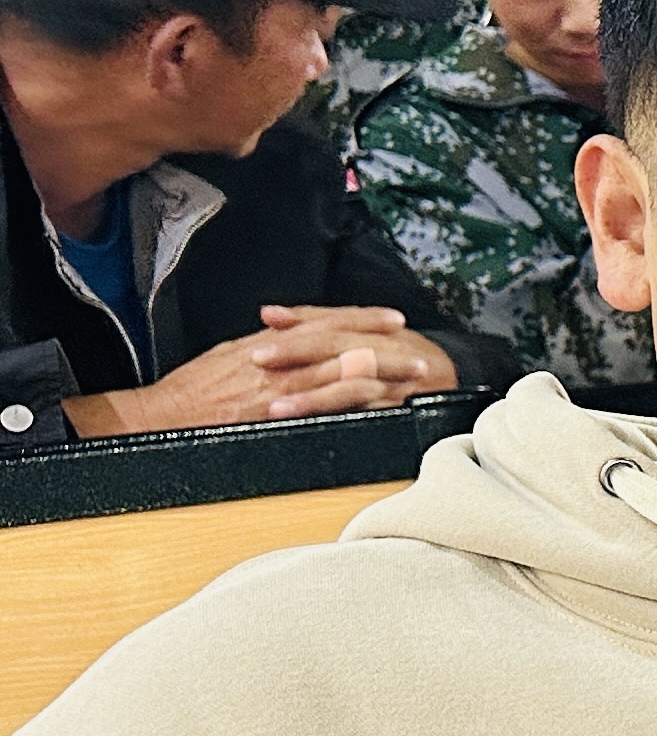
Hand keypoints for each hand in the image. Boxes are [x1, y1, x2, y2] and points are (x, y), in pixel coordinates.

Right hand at [70, 308, 456, 434]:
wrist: (157, 417)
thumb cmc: (189, 392)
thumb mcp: (228, 356)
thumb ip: (265, 347)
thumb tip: (288, 336)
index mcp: (267, 343)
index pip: (325, 322)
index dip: (362, 318)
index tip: (394, 320)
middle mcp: (276, 360)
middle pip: (341, 345)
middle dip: (384, 348)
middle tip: (419, 351)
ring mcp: (276, 388)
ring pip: (339, 373)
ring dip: (381, 374)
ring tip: (413, 378)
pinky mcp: (273, 415)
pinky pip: (322, 406)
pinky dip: (352, 402)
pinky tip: (379, 404)